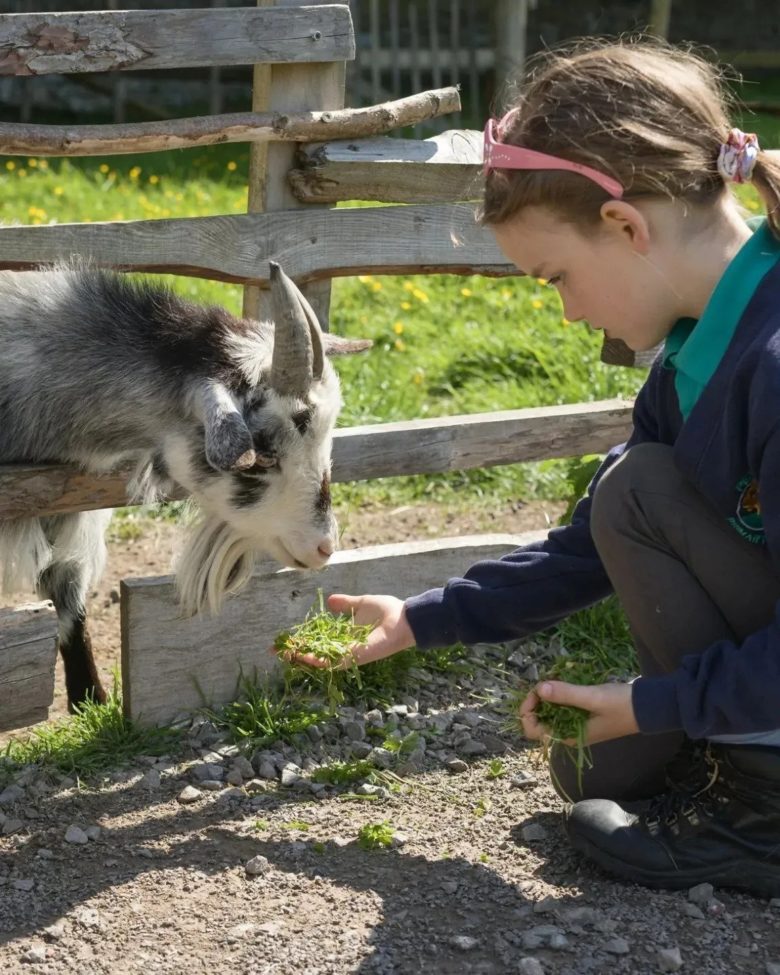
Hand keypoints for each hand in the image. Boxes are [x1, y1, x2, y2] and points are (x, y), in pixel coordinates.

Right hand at [279, 593, 414, 668]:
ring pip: (320, 660)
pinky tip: (304, 656)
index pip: (317, 641)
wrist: (405, 618)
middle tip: (275, 650)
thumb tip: (331, 600)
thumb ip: (346, 604)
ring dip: (302, 657)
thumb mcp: (361, 603)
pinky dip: (319, 660)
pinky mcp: (356, 657)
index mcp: (344, 636)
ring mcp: (349, 654)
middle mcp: (344, 648)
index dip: (300, 641)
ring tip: (285, 653)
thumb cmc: (387, 611)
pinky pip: (334, 662)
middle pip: (314, 653)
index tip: (284, 639)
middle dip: (295, 652)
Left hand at [519, 680, 638, 745]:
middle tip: (546, 680)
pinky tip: (566, 680)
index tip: (536, 690)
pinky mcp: (582, 715)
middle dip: (537, 699)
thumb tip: (540, 688)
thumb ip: (567, 694)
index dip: (527, 710)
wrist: (648, 708)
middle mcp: (568, 733)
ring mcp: (575, 724)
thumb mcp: (593, 697)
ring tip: (556, 678)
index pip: (532, 730)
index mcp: (568, 736)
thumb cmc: (621, 705)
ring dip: (548, 695)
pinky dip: (560, 693)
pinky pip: (562, 705)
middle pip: (538, 719)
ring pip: (550, 711)